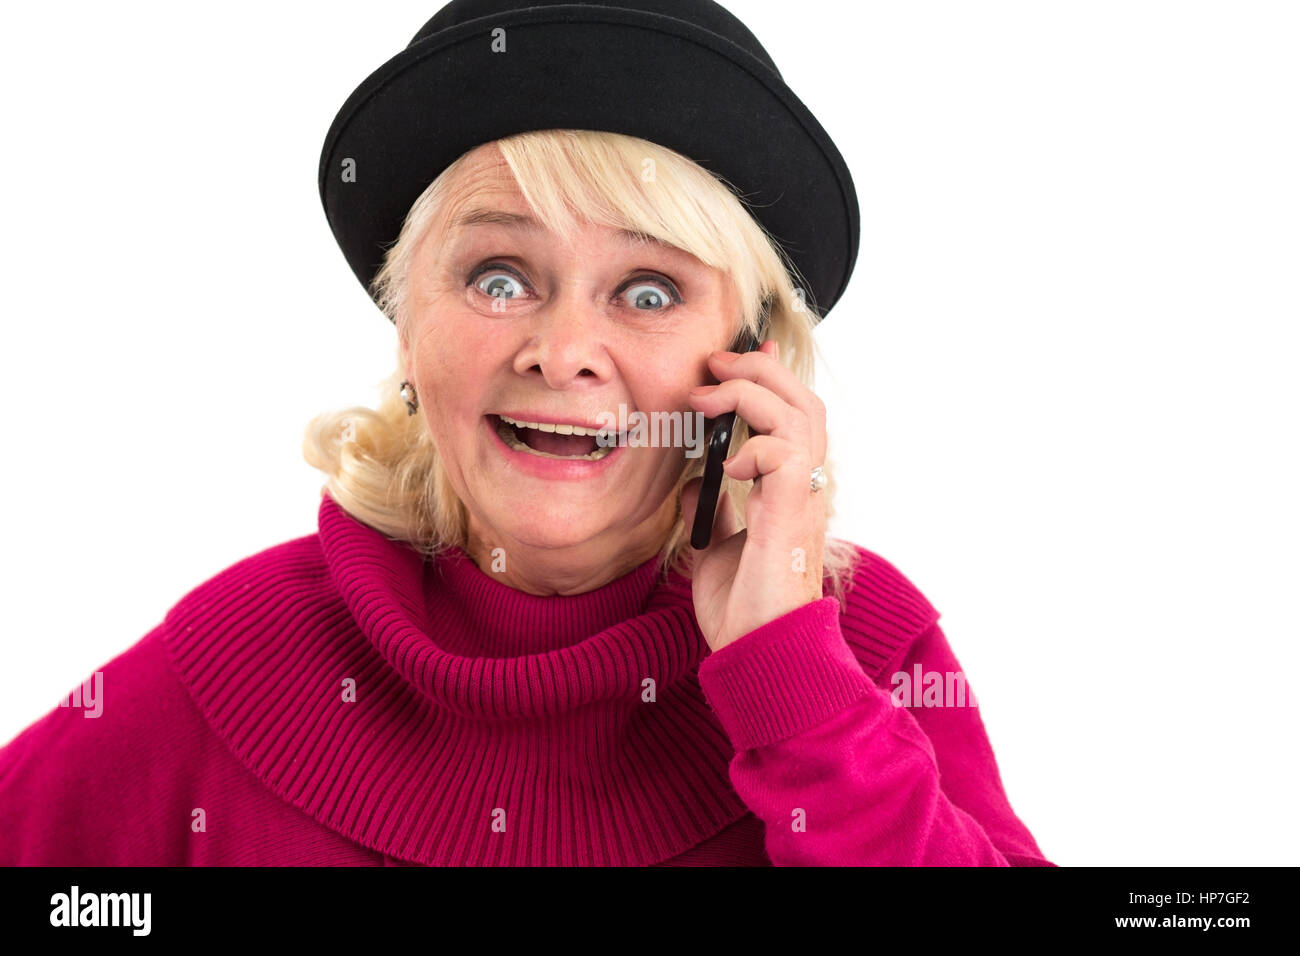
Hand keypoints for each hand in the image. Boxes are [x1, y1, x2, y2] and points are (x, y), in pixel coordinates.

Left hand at [681, 339, 828, 652]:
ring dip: (751, 393)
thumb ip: (714, 507)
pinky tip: (725, 464)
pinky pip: (787, 453)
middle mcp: (806, 488)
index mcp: (791, 490)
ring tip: (709, 398)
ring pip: (799, 414)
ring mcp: (804, 499)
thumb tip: (693, 480)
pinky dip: (754, 444)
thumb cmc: (744, 608)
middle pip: (802, 400)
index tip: (736, 355)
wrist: (758, 650)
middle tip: (714, 365)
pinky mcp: (791, 513)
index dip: (770, 377)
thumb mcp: (719, 545)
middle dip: (757, 370)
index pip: (794, 415)